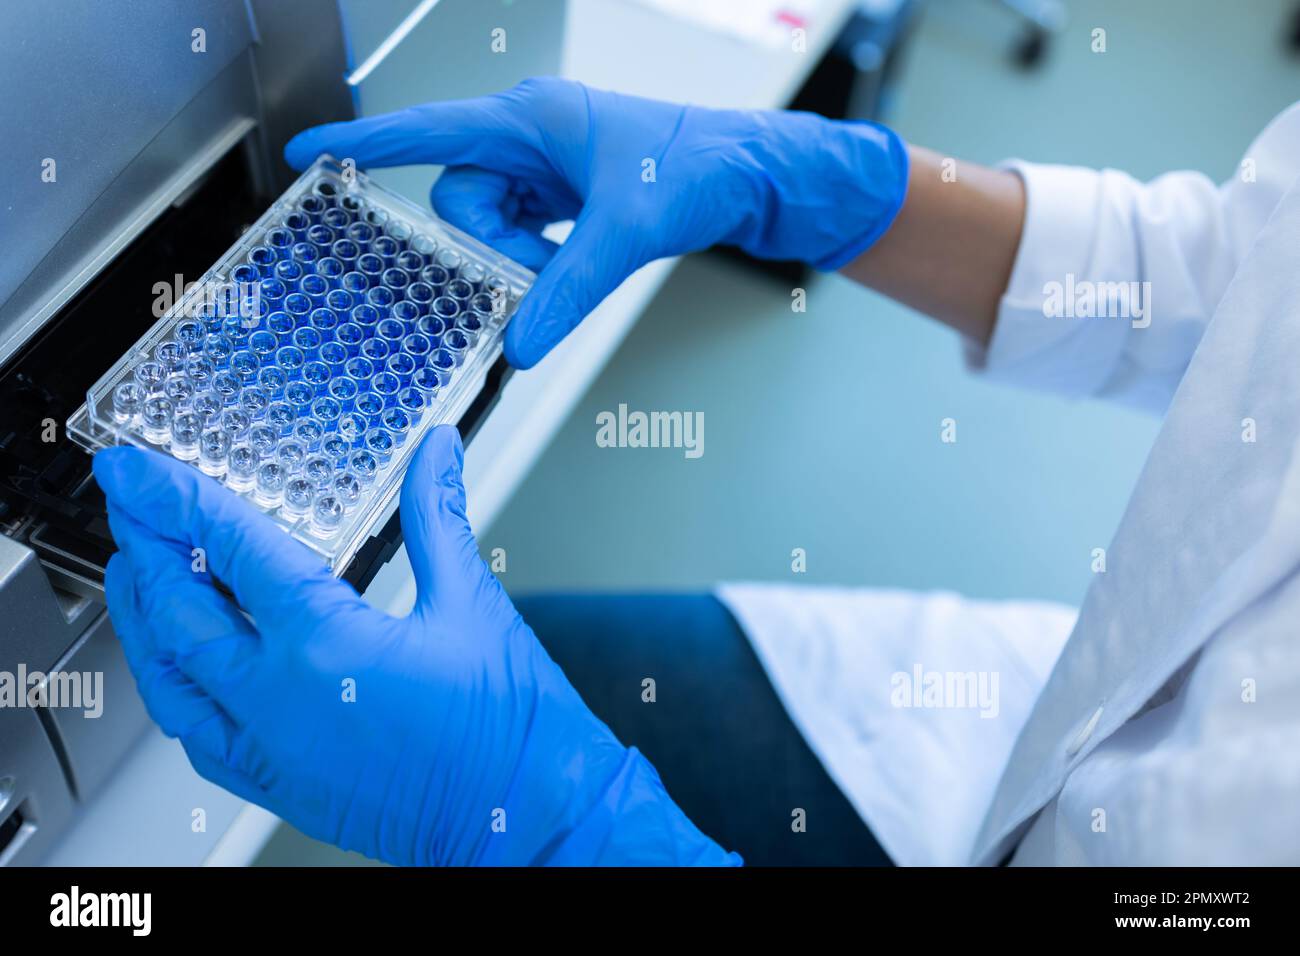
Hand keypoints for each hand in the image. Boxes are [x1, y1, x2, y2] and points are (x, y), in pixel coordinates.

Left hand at [95, 428, 737, 865]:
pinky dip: (178, 693)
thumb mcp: (471, 603)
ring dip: (145, 622)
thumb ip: (438, 517)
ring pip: (172, 682)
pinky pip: (199, 739)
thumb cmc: (510, 730)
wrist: (529, 822)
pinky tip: (183, 670)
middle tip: (128, 503)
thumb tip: (436, 454)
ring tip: (135, 575)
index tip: (137, 469)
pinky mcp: (282, 787)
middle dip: (144, 547)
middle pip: (179, 613)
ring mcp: (274, 753)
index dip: (175, 498)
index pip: (230, 551)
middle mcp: (281, 703)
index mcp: (326, 646)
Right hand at [285, 77, 908, 367]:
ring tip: (567, 264)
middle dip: (492, 246)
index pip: (428, 131)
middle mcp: (528, 135)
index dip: (365, 145)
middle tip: (541, 268)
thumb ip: (566, 290)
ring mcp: (543, 164)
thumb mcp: (626, 232)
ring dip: (518, 257)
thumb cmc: (695, 166)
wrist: (745, 175)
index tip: (310, 154)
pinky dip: (535, 257)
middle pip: (461, 199)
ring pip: (489, 223)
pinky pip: (519, 231)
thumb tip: (519, 343)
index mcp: (531, 117)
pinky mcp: (558, 191)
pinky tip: (569, 260)